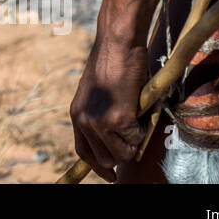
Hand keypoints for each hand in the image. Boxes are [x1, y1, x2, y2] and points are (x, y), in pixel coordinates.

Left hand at [68, 37, 148, 181]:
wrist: (118, 44)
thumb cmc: (113, 62)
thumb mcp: (97, 93)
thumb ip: (100, 114)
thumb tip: (116, 140)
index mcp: (76, 114)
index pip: (82, 152)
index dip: (97, 167)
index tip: (110, 175)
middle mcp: (83, 120)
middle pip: (103, 159)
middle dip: (121, 154)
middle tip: (133, 140)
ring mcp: (99, 121)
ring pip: (121, 155)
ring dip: (133, 144)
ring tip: (136, 119)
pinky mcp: (117, 119)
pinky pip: (134, 141)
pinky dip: (142, 131)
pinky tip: (139, 110)